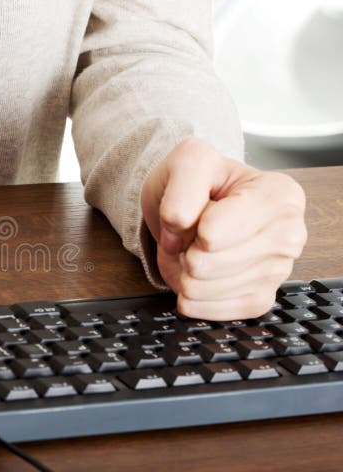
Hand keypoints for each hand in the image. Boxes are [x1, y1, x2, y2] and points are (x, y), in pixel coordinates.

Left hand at [141, 138, 306, 319]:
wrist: (198, 204)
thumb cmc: (200, 183)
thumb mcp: (188, 162)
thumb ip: (183, 186)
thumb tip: (181, 224)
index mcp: (281, 196)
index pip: (210, 234)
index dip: (184, 223)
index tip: (195, 208)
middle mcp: (289, 236)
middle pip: (202, 265)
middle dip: (182, 248)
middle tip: (191, 231)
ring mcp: (277, 272)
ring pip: (198, 289)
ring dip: (182, 269)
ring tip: (196, 246)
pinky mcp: (260, 299)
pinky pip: (204, 309)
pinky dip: (189, 292)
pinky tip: (202, 271)